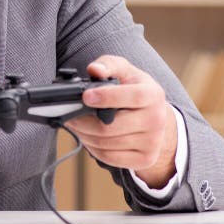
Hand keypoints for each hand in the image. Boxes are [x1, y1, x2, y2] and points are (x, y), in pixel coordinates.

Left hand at [66, 56, 177, 188]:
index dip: (107, 97)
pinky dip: (93, 148)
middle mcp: (156, 120)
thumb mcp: (124, 70)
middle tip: (67, 115)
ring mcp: (152, 142)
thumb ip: (108, 65)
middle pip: (111, 127)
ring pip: (107, 143)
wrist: (155, 116)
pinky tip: (87, 137)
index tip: (85, 96)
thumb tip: (94, 69)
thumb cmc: (134, 89)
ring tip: (75, 125)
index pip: (131, 97)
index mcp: (153, 94)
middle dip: (83, 121)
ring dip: (84, 135)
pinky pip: (110, 157)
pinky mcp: (145, 159)